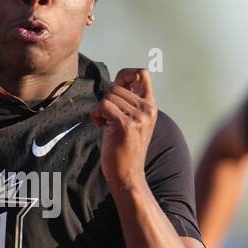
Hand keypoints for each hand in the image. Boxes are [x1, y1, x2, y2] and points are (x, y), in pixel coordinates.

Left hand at [90, 68, 155, 192]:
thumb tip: (116, 83)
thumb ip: (130, 103)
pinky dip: (97, 115)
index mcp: (151, 106)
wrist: (128, 174)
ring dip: (100, 109)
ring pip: (109, 97)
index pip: (142, 73)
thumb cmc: (126, 149)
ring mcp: (138, 117)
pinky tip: (101, 126)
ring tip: (105, 124)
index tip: (116, 88)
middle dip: (106, 100)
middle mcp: (147, 109)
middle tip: (107, 117)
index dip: (125, 74)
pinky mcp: (125, 125)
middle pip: (117, 87)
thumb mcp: (135, 121)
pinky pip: (104, 106)